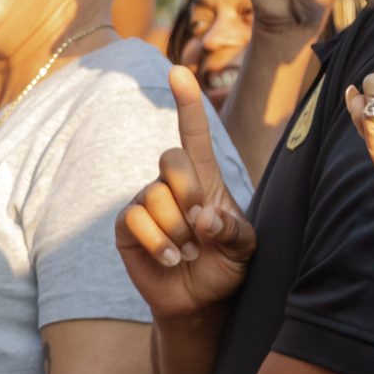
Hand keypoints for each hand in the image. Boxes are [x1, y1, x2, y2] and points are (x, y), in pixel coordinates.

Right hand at [117, 65, 255, 316]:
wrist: (198, 301)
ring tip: (188, 253)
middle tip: (201, 229)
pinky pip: (135, 219)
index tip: (179, 71)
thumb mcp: (246, 248)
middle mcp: (171, 184)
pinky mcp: (127, 226)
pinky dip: (158, 242)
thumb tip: (204, 218)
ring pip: (154, 196)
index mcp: (204, 179)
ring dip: (177, 231)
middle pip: (171, 159)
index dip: (187, 103)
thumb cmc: (226, 267)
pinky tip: (171, 259)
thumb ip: (234, 230)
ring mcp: (145, 202)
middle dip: (189, 193)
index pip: (194, 135)